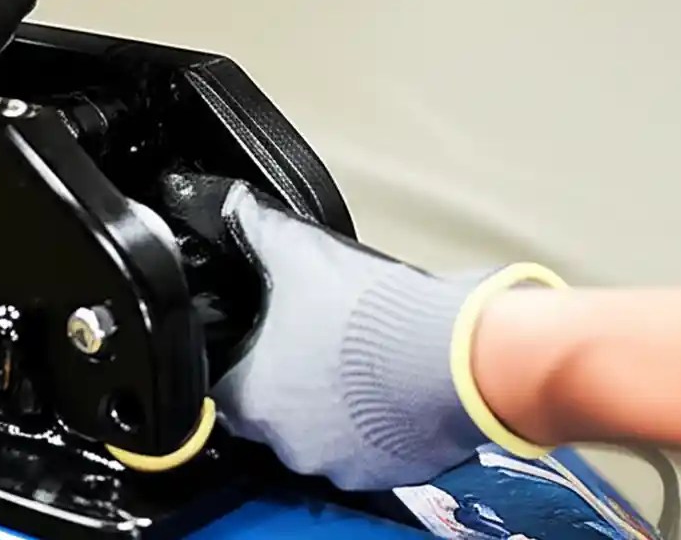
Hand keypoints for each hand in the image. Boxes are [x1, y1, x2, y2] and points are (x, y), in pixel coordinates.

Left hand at [161, 173, 546, 489]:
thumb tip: (234, 205)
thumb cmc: (372, 312)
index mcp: (253, 400)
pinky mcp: (388, 476)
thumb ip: (257, 229)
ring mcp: (339, 467)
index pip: (221, 390)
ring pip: (322, 438)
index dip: (240, 362)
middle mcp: (287, 445)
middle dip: (291, 385)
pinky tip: (390, 392)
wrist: (459, 358)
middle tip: (318, 349)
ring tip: (359, 369)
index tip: (260, 344)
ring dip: (335, 412)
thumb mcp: (303, 253)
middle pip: (273, 416)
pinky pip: (370, 454)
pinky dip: (376, 429)